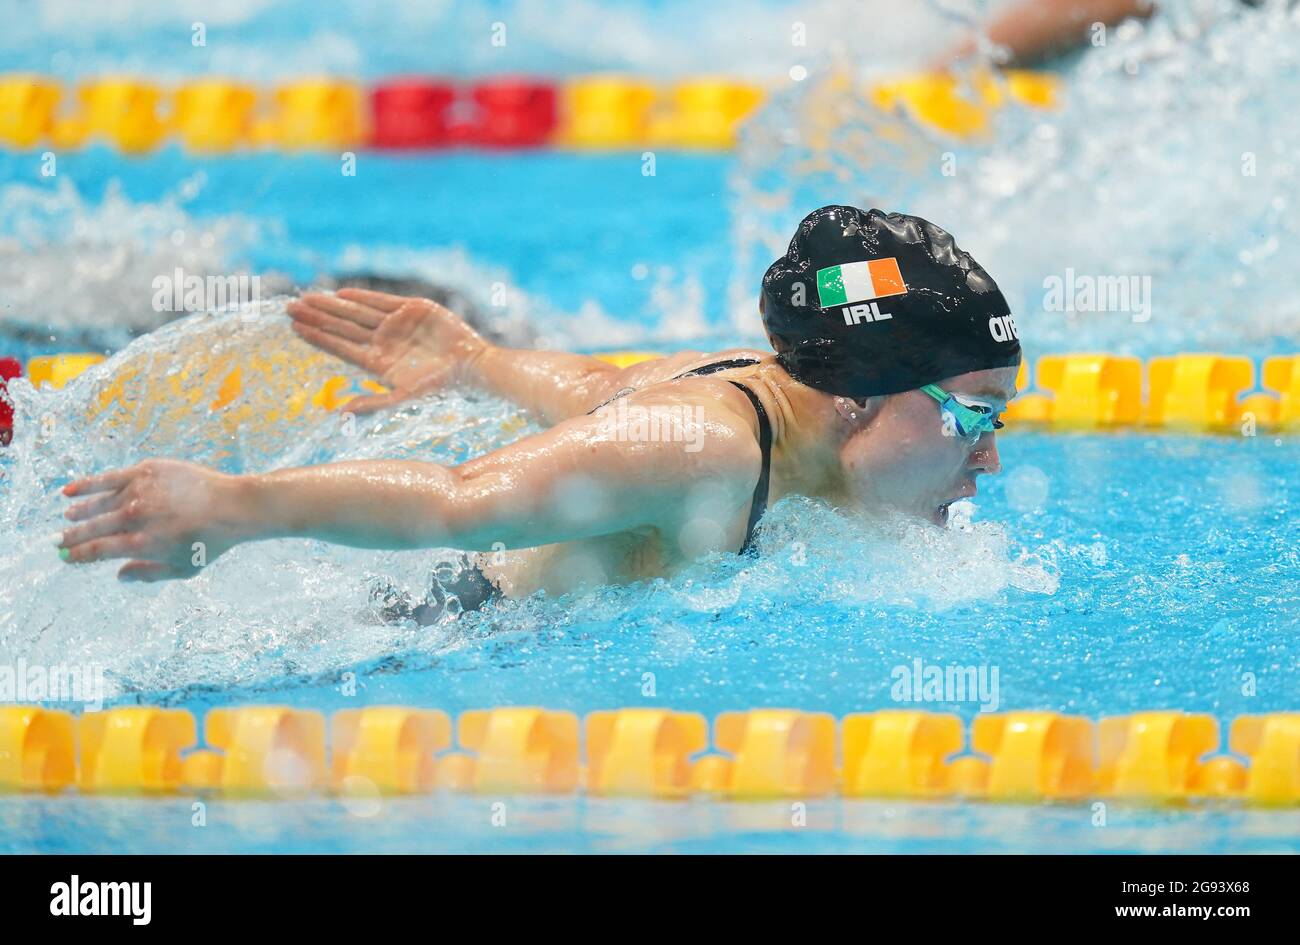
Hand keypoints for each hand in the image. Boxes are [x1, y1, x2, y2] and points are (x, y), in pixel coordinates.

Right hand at [60, 459, 248, 581]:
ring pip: (98, 503)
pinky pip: (108, 478)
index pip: (98, 551)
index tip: (66, 557)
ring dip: (80, 512)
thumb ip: (148, 574)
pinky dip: (86, 485)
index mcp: (141, 544)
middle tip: (58, 541)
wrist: (234, 505)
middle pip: (92, 528)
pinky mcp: (145, 471)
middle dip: (72, 536)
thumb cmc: (212, 541)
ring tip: (69, 516)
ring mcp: (139, 492)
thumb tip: (119, 576)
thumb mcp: (183, 569)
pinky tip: (69, 491)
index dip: (79, 555)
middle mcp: (136, 517)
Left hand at [287, 287, 489, 413]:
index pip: (340, 347)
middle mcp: (384, 341)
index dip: (317, 337)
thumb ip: (372, 403)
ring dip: (332, 305)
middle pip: (342, 326)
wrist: (471, 365)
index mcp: (378, 362)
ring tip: (307, 298)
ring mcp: (396, 324)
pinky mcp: (412, 308)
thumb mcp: (403, 398)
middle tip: (289, 307)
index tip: (294, 328)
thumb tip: (339, 412)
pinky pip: (381, 300)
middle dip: (317, 317)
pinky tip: (341, 294)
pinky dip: (362, 297)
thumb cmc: (440, 386)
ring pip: (357, 312)